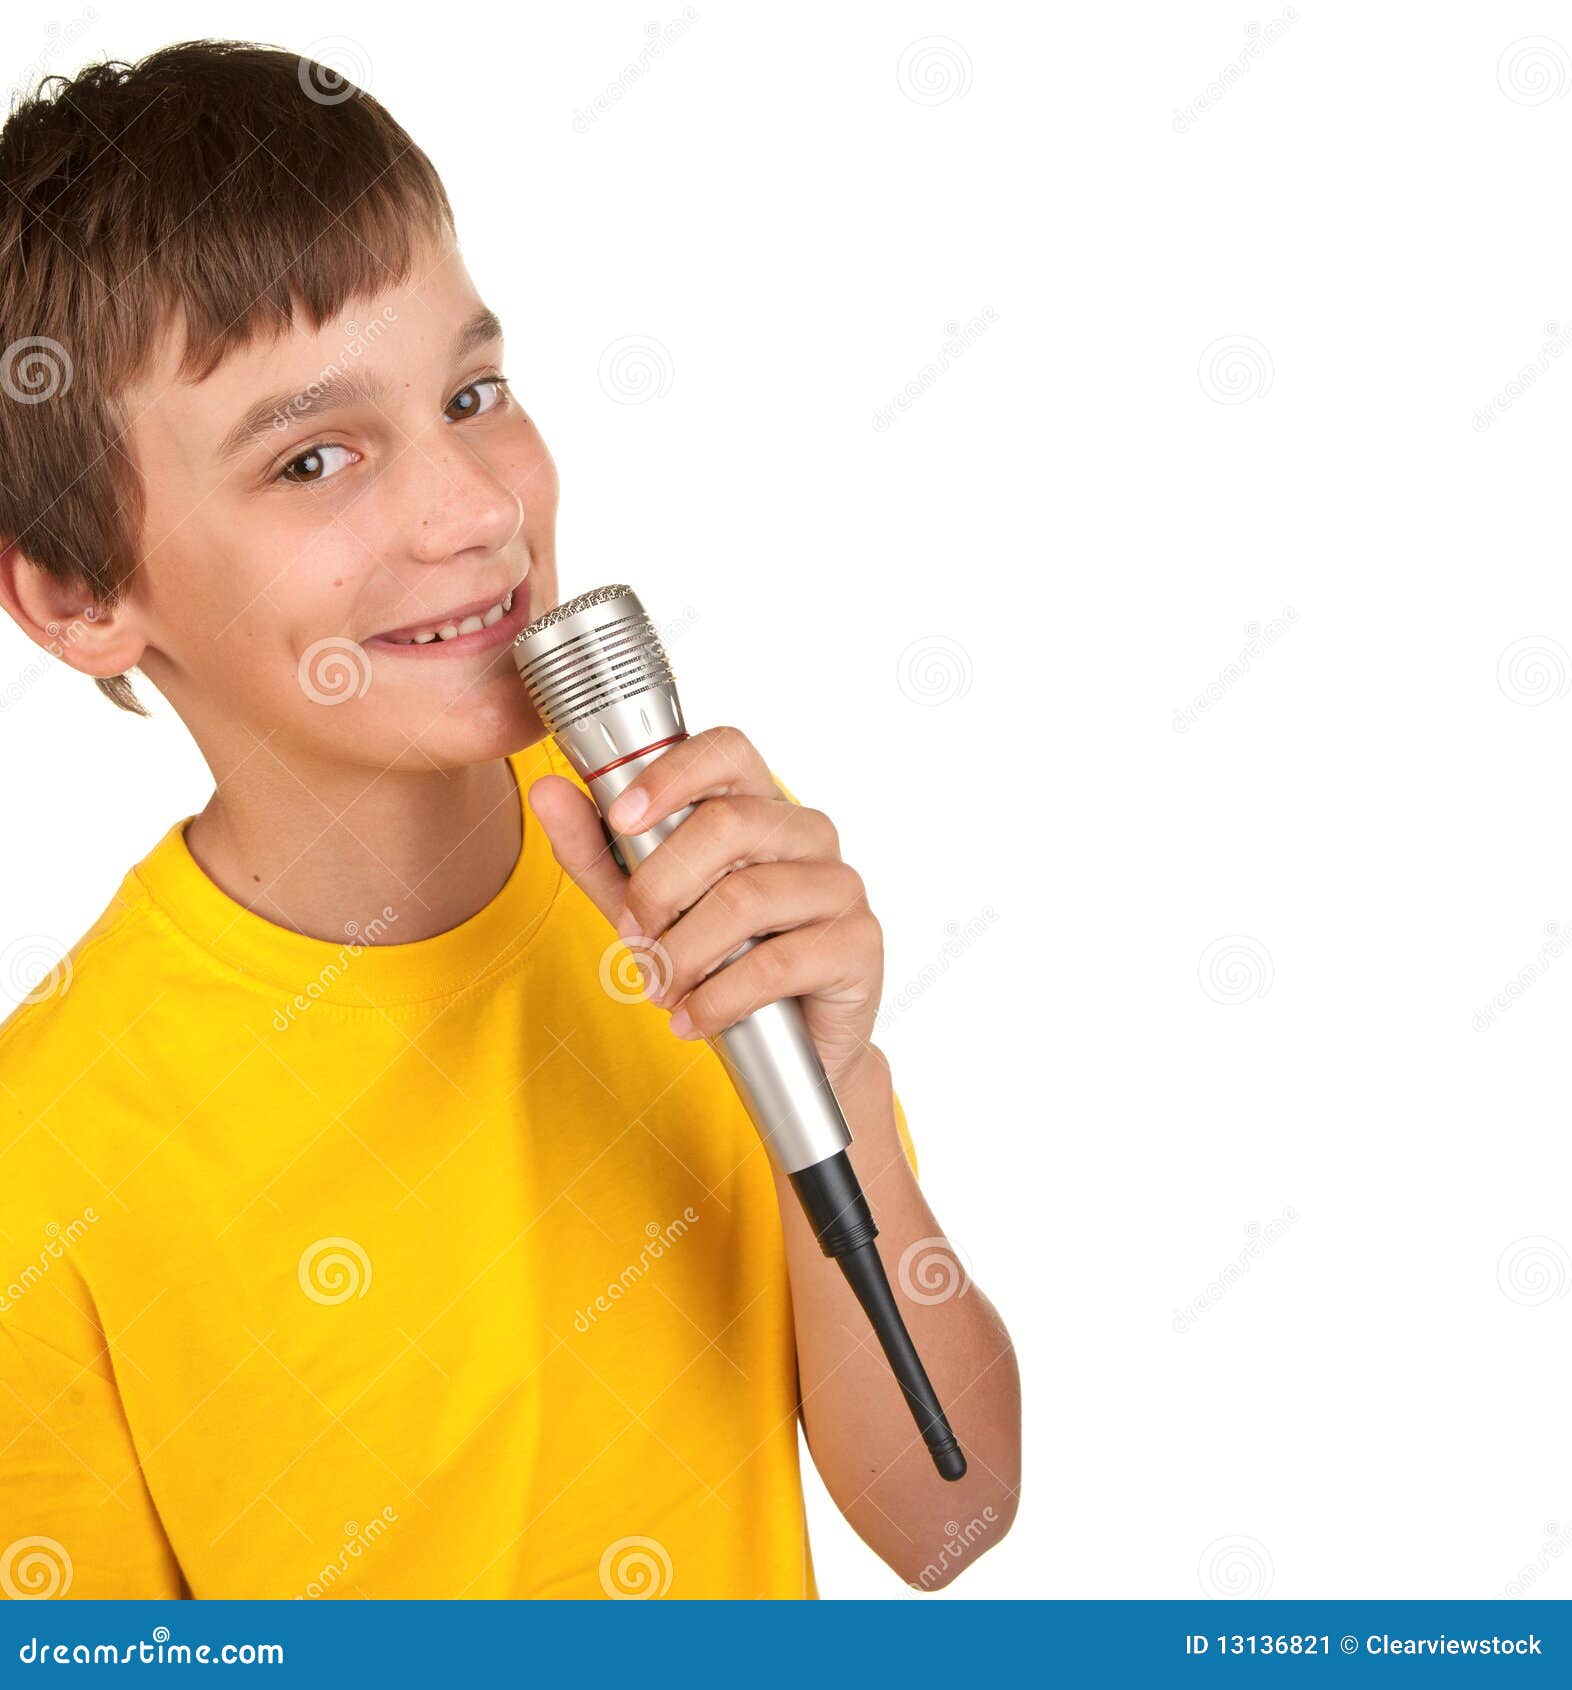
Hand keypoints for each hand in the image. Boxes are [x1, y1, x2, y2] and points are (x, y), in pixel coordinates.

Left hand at [526, 725, 882, 1086]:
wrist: (788, 1049)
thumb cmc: (719, 958)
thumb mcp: (642, 904)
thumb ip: (597, 850)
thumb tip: (546, 791)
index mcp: (759, 805)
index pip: (726, 750)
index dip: (671, 775)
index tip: (621, 818)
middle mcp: (807, 833)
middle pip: (727, 825)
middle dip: (659, 887)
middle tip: (633, 938)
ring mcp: (840, 885)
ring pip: (745, 898)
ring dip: (683, 953)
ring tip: (661, 987)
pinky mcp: (858, 944)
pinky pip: (776, 964)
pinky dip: (717, 999)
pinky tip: (692, 1018)